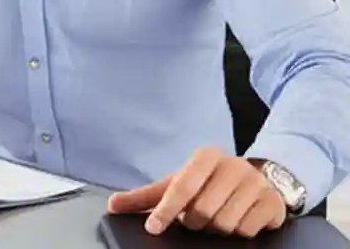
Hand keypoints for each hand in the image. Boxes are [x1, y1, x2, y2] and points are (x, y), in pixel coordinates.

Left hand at [108, 147, 286, 237]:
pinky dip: (238, 231)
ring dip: (216, 227)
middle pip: (203, 210)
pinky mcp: (273, 202)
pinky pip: (248, 229)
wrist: (258, 181)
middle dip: (196, 221)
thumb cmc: (209, 184)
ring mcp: (256, 183)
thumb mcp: (177, 185)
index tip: (153, 227)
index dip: (166, 210)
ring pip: (225, 223)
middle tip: (198, 217)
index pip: (181, 186)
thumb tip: (113, 206)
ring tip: (217, 216)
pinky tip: (238, 219)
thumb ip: (145, 197)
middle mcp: (233, 165)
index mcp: (206, 155)